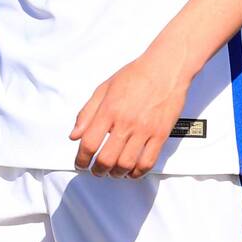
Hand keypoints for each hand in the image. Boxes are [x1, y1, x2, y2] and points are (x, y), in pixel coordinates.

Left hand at [69, 49, 192, 178]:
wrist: (166, 68)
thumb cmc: (136, 75)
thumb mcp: (104, 88)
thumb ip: (87, 113)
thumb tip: (75, 135)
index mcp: (109, 109)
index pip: (89, 143)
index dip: (82, 159)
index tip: (81, 163)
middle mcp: (126, 122)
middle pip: (106, 158)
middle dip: (97, 170)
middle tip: (96, 171)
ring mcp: (144, 129)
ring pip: (126, 164)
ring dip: (116, 174)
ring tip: (113, 172)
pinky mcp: (160, 134)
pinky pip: (148, 162)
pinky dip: (137, 173)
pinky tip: (132, 171)